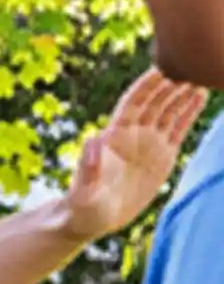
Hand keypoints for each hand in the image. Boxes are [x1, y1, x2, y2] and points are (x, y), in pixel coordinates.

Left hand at [63, 68, 207, 241]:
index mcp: (114, 136)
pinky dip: (188, 113)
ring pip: (168, 112)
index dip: (147, 86)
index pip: (133, 104)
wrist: (91, 218)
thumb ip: (88, 165)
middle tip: (191, 64)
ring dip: (182, 94)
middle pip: (154, 102)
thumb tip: (92, 139)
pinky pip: (177, 130)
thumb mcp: (84, 188)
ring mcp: (148, 144)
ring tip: (201, 76)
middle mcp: (132, 135)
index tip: (163, 68)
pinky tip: (200, 99)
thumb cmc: (82, 205)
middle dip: (170, 84)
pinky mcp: (161, 158)